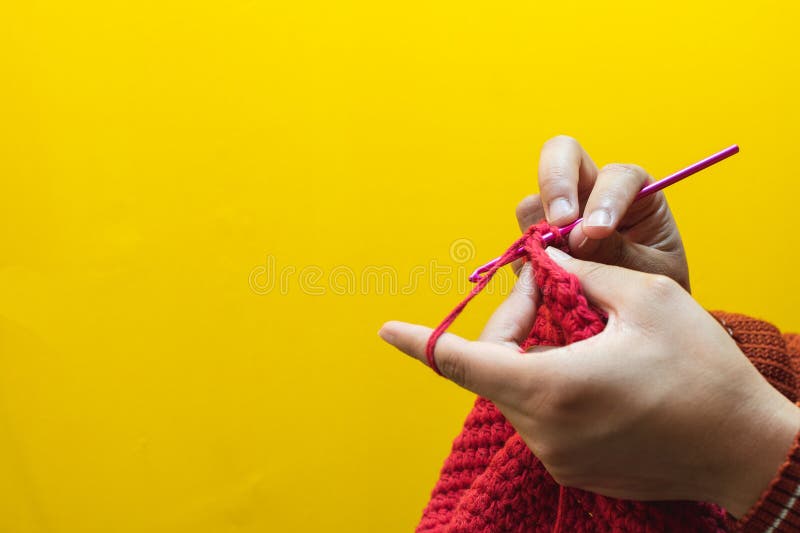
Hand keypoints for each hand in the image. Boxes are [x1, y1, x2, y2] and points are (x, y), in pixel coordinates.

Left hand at [379, 254, 799, 516]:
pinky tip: (589, 367)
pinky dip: (547, 385)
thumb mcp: (647, 300)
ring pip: (516, 391)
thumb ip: (584, 276)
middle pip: (493, 369)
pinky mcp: (572, 470)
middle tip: (549, 291)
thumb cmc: (703, 372)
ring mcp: (556, 458)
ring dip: (530, 355)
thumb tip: (546, 266)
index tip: (386, 330)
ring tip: (580, 327)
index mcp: (552, 388)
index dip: (421, 343)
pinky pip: (539, 417)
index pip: (464, 363)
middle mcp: (544, 431)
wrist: (746, 450)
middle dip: (510, 326)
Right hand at [516, 135, 689, 289]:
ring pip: (532, 202)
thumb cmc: (655, 290)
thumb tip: (572, 237)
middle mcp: (592, 194)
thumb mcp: (649, 272)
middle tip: (558, 224)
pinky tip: (549, 280)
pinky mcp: (539, 244)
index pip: (617, 175)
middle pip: (561, 154)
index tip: (598, 230)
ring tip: (557, 263)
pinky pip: (521, 241)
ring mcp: (560, 217)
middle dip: (555, 182)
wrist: (642, 326)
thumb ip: (616, 251)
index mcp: (634, 193)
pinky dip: (529, 258)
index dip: (605, 196)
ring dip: (538, 228)